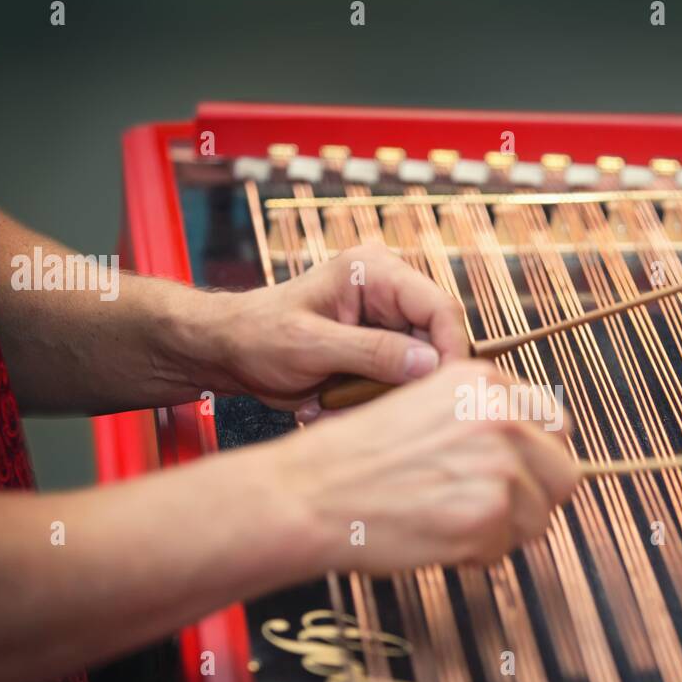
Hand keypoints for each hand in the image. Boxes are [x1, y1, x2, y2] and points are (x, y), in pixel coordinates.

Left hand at [201, 242, 468, 419]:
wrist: (229, 350)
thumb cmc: (258, 334)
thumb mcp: (310, 345)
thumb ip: (372, 352)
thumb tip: (430, 363)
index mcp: (376, 272)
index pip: (440, 308)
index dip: (452, 350)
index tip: (446, 393)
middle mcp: (389, 293)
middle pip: (436, 342)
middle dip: (409, 383)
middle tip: (373, 408)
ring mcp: (386, 323)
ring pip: (418, 370)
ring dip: (385, 397)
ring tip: (337, 405)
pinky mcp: (379, 351)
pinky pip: (397, 383)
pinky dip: (371, 402)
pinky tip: (334, 404)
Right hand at [271, 360, 579, 572]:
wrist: (309, 493)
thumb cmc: (353, 458)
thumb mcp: (423, 406)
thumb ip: (480, 420)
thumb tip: (529, 451)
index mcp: (484, 382)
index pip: (554, 423)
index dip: (535, 457)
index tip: (515, 474)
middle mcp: (501, 416)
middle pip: (563, 471)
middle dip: (534, 496)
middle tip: (490, 509)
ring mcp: (500, 465)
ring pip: (540, 516)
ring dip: (503, 528)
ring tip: (449, 520)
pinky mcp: (490, 514)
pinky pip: (508, 548)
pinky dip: (477, 553)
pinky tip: (437, 536)